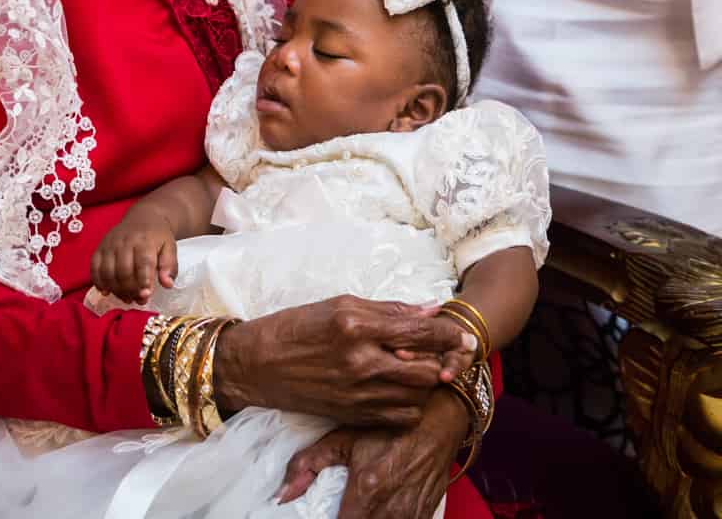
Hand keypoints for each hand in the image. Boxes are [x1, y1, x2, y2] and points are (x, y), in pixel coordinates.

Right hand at [91, 210, 177, 303]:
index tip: (146, 295)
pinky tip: (107, 291)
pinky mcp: (99, 248)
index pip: (142, 262)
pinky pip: (94, 267)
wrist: (143, 217)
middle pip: (123, 271)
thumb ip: (169, 266)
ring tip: (127, 298)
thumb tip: (167, 284)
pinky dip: (98, 282)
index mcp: (144, 240)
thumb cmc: (158, 236)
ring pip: (107, 272)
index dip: (143, 281)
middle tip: (139, 300)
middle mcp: (124, 241)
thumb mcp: (170, 247)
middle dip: (130, 290)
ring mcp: (110, 244)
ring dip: (116, 290)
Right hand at [213, 296, 476, 426]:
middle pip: (429, 369)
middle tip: (439, 352)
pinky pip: (402, 416)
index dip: (450, 334)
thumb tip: (431, 310)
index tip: (463, 335)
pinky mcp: (354, 414)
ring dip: (426, 382)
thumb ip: (389, 310)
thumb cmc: (296, 327)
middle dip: (442, 361)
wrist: (258, 365)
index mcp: (356, 326)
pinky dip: (410, 403)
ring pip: (418, 394)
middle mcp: (360, 361)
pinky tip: (399, 388)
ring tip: (415, 367)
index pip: (421, 331)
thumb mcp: (340, 304)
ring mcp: (358, 392)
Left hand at [278, 388, 469, 517]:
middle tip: (340, 510)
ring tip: (359, 509)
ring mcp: (412, 513)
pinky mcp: (426, 514)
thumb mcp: (344, 437)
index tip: (321, 517)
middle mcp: (392, 507)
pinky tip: (378, 512)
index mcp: (368, 489)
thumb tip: (282, 494)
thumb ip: (308, 465)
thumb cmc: (388, 425)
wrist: (439, 419)